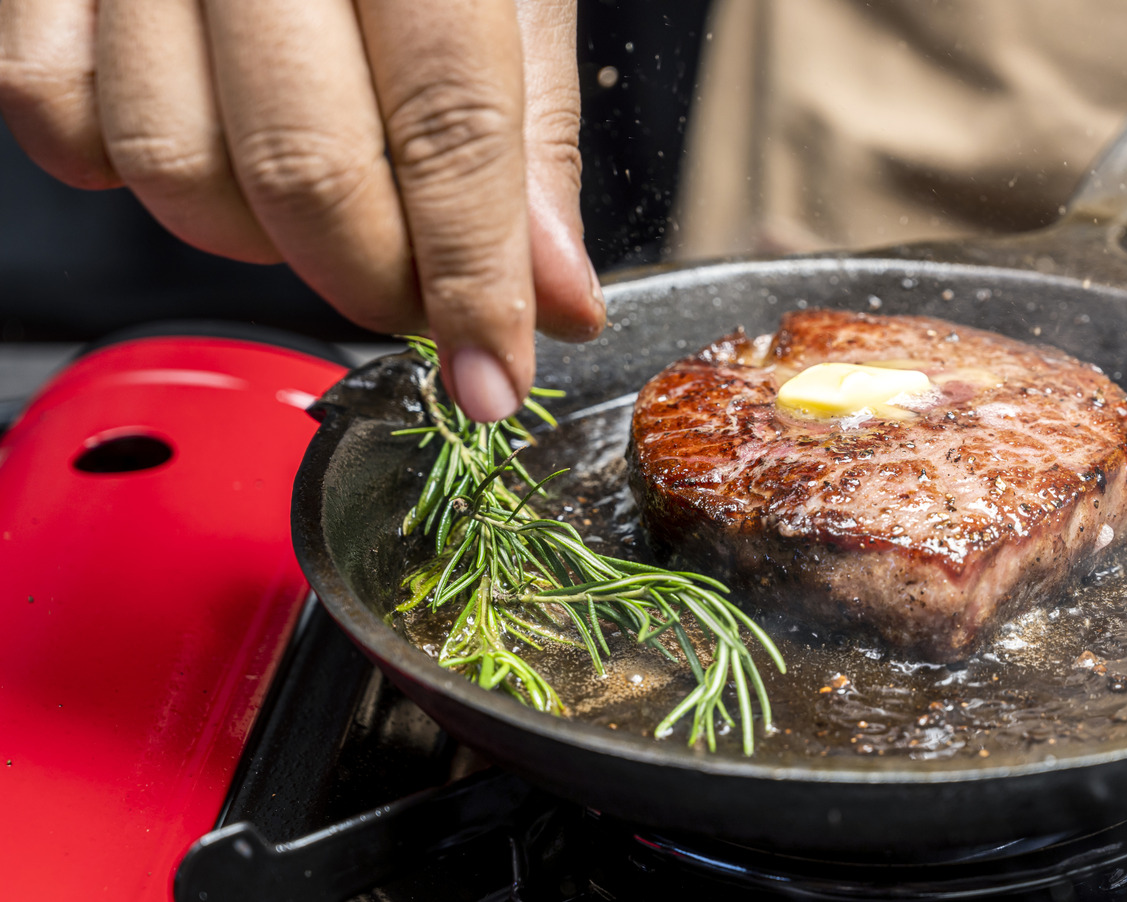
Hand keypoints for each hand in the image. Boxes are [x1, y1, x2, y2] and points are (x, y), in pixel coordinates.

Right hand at [0, 0, 604, 421]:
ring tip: (312, 188)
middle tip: (416, 295)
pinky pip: (53, 120)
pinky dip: (125, 167)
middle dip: (372, 281)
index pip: (451, 133)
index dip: (475, 283)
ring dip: (253, 237)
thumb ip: (528, 129)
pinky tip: (198, 127)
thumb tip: (558, 295)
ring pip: (173, 173)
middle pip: (305, 174)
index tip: (492, 381)